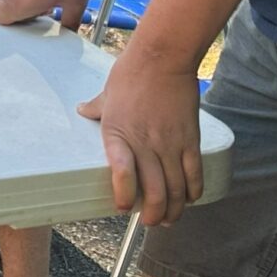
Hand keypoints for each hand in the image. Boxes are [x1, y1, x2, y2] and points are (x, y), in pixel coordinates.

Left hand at [76, 38, 203, 226]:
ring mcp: (170, 144)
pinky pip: (194, 175)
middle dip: (154, 215)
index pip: (121, 174)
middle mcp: (144, 144)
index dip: (124, 196)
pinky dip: (193, 192)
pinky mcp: (190, 140)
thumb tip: (82, 110)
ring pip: (176, 190)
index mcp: (118, 134)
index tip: (123, 206)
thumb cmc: (132, 72)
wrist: (164, 56)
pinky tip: (190, 198)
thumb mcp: (107, 94)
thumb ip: (95, 108)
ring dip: (174, 210)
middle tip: (151, 220)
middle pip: (155, 193)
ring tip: (170, 217)